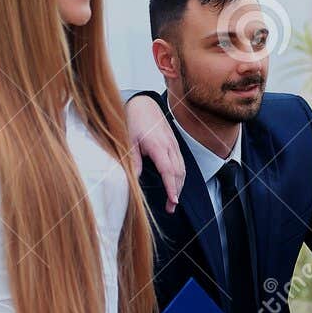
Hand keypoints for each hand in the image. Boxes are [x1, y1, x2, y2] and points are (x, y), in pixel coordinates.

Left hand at [125, 94, 183, 211]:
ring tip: (173, 200)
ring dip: (180, 186)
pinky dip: (180, 176)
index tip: (173, 201)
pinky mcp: (174, 145)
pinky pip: (181, 163)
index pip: (169, 171)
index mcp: (159, 146)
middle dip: (177, 192)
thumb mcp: (128, 140)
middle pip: (179, 173)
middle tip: (170, 208)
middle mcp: (170, 147)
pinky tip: (175, 184)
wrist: (143, 104)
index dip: (172, 188)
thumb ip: (133, 159)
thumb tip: (135, 178)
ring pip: (182, 169)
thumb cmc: (133, 121)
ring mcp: (174, 145)